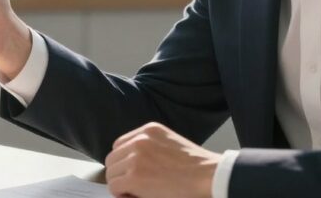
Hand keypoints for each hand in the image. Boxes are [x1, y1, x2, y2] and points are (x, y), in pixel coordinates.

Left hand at [105, 122, 220, 197]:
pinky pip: (115, 186)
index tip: (129, 172)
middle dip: (119, 173)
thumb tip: (129, 163)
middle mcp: (139, 140)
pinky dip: (121, 194)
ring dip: (120, 184)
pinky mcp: (135, 176)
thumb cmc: (196, 166)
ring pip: (111, 173)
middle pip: (112, 158)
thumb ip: (150, 147)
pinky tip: (134, 197)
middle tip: (131, 186)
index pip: (120, 145)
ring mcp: (136, 158)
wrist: (209, 176)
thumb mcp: (169, 144)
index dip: (122, 162)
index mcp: (149, 130)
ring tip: (135, 192)